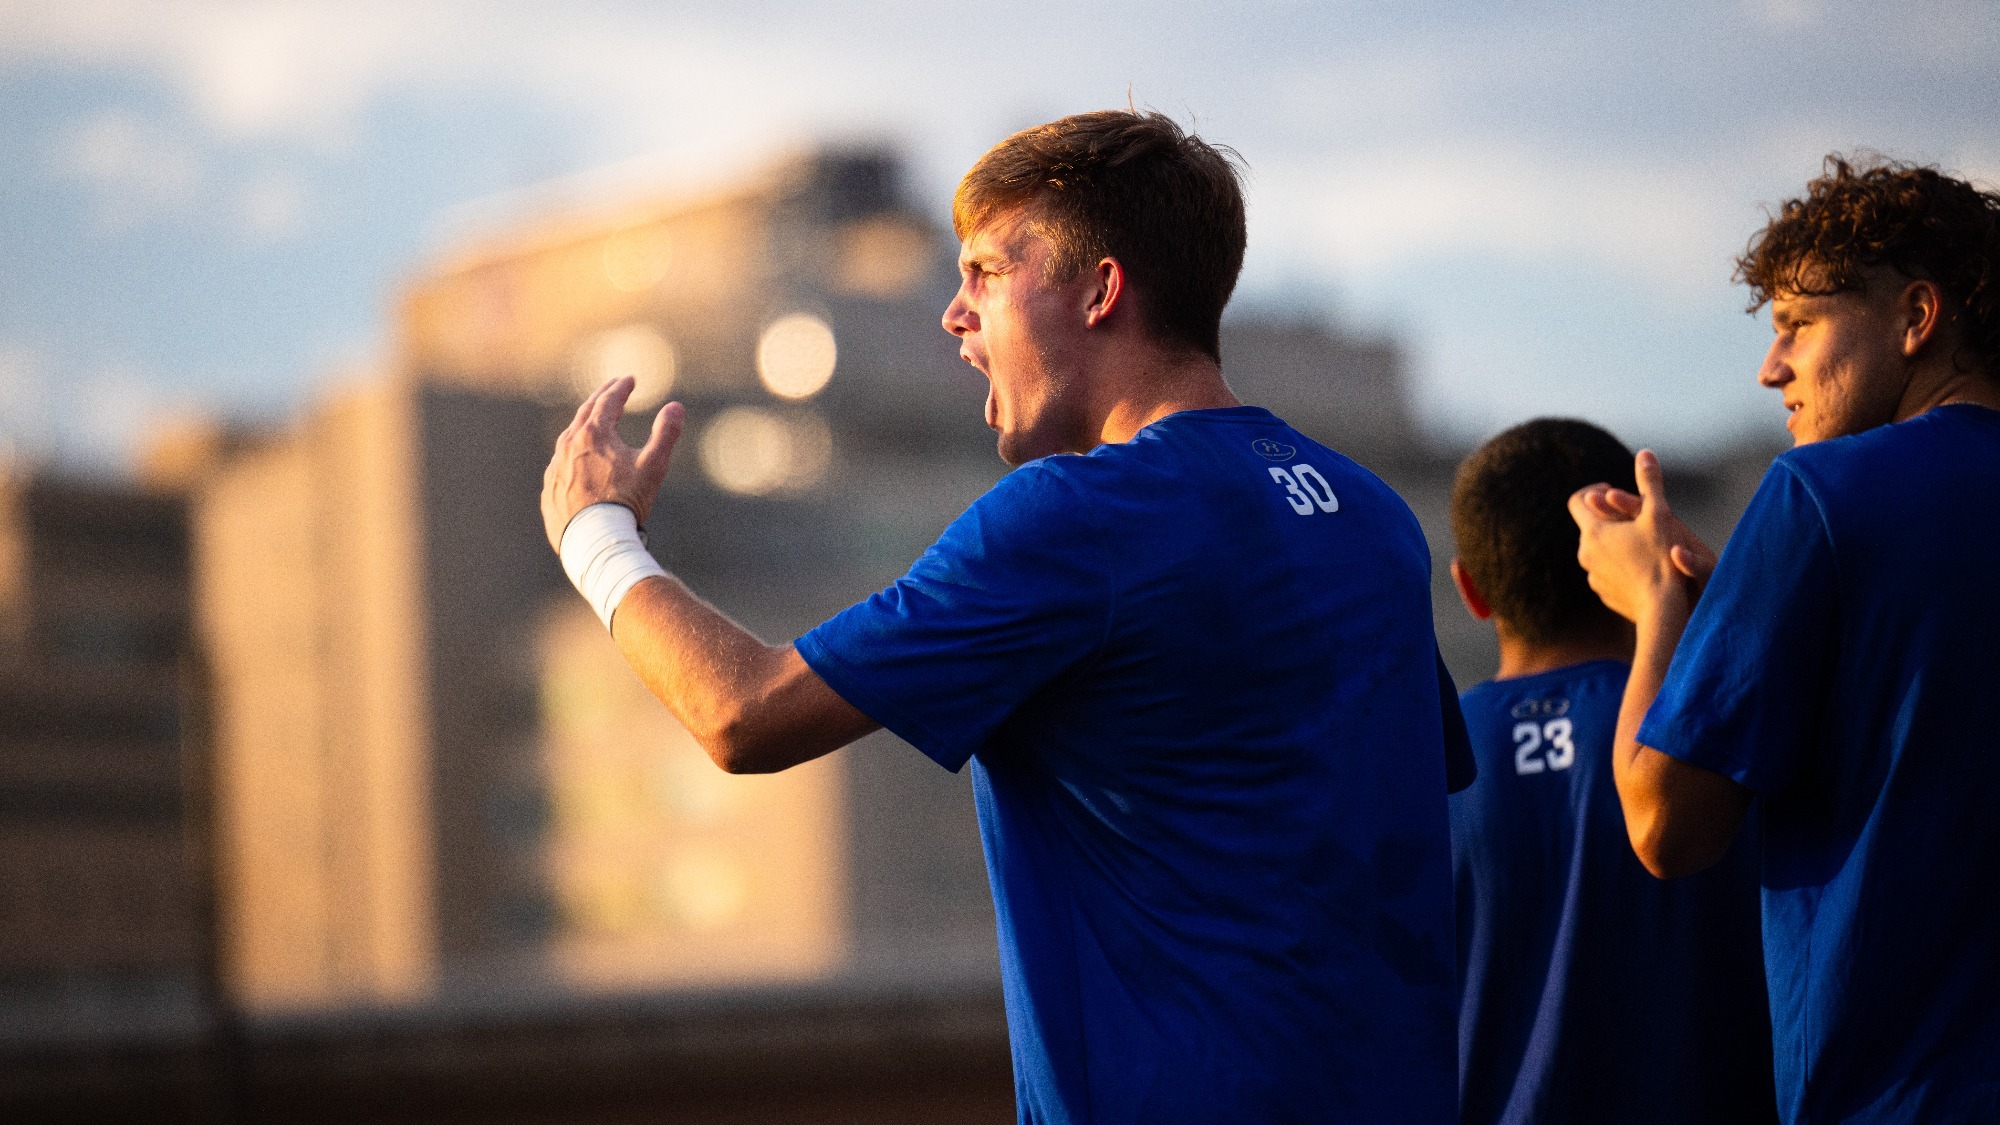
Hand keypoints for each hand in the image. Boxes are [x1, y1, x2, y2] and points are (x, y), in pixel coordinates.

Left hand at [541, 377, 684, 552]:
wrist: (594, 540)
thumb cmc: (625, 502)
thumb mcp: (653, 466)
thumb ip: (666, 433)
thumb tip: (676, 406)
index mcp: (593, 434)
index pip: (608, 401)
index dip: (621, 388)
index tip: (630, 380)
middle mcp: (568, 445)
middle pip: (585, 412)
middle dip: (600, 397)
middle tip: (612, 388)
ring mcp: (555, 467)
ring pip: (569, 436)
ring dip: (583, 424)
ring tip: (593, 421)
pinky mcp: (550, 488)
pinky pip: (560, 462)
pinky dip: (572, 452)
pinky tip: (577, 460)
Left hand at [1568, 450, 1715, 622]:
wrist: (1663, 610)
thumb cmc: (1662, 559)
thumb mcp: (1660, 516)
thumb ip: (1650, 483)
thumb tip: (1645, 452)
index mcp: (1593, 532)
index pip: (1577, 501)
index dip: (1593, 490)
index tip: (1612, 490)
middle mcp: (1586, 554)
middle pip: (1590, 526)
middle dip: (1609, 516)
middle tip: (1634, 514)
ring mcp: (1593, 575)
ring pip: (1599, 550)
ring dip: (1615, 541)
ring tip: (1641, 540)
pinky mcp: (1603, 593)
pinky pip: (1607, 571)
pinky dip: (1621, 564)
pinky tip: (1643, 564)